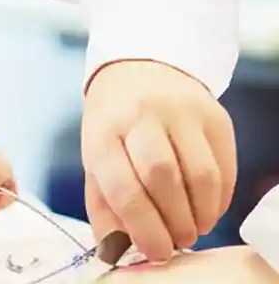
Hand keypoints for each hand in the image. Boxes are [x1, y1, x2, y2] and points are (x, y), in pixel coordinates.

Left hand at [82, 61, 237, 261]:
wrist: (139, 69)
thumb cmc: (114, 123)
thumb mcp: (96, 156)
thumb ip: (104, 204)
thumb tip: (115, 249)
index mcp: (104, 131)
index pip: (124, 186)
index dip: (143, 227)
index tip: (157, 251)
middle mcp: (141, 116)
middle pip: (163, 178)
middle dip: (174, 221)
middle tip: (178, 240)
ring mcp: (181, 112)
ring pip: (201, 174)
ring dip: (202, 213)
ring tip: (195, 227)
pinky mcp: (215, 115)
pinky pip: (225, 167)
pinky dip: (220, 198)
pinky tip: (208, 208)